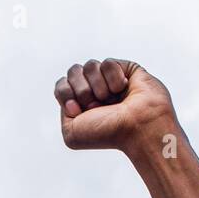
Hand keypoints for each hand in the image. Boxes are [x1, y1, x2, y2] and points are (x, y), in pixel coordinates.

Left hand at [54, 59, 174, 152]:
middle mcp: (94, 91)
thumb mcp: (71, 134)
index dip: (66, 94)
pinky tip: (124, 90)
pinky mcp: (125, 69)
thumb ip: (63, 112)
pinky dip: (113, 78)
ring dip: (98, 86)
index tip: (77, 110)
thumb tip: (77, 91)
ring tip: (111, 99)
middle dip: (82, 90)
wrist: (136, 127)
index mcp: (80, 105)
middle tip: (96, 105)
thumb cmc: (107, 133)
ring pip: (90, 65)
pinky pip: (107, 63)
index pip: (61, 85)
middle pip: (73, 71)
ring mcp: (109, 80)